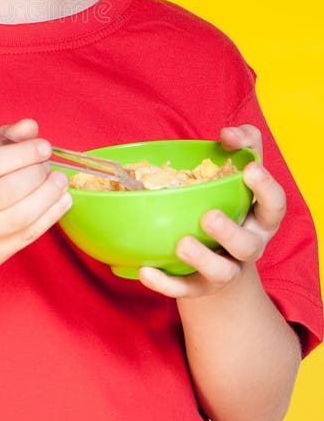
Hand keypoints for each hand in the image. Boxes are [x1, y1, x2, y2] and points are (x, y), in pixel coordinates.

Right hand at [0, 118, 71, 270]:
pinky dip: (50, 216)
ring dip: (48, 196)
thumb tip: (29, 127)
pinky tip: (62, 200)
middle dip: (36, 175)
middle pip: (6, 192)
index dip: (22, 153)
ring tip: (60, 181)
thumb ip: (1, 140)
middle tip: (50, 165)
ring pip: (20, 217)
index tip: (44, 146)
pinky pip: (26, 236)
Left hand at [138, 125, 285, 298]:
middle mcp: (247, 246)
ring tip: (182, 243)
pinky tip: (146, 270)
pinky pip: (183, 288)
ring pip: (220, 272)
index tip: (250, 167)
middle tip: (209, 216)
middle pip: (247, 246)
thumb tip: (229, 132)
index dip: (265, 187)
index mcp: (260, 218)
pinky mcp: (198, 287)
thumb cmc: (229, 203)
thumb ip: (241, 144)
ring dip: (201, 259)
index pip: (274, 205)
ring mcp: (224, 269)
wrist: (219, 258)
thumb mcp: (240, 172)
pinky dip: (165, 282)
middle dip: (229, 232)